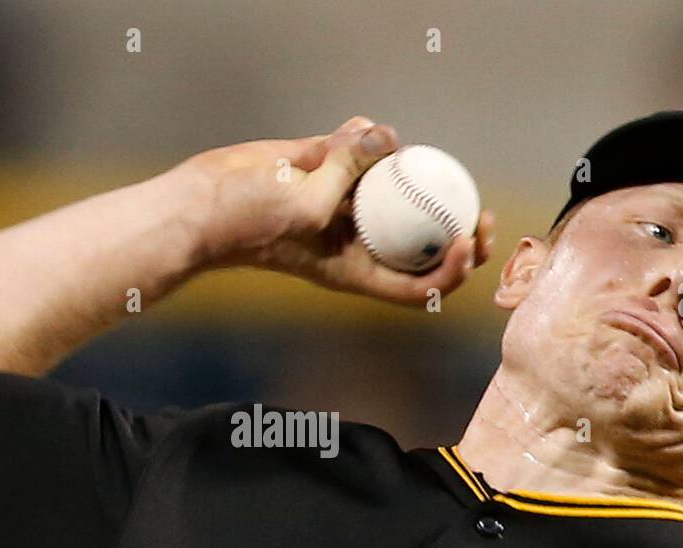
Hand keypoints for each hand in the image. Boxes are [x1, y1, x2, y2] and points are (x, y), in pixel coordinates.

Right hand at [180, 116, 494, 306]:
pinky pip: (359, 154)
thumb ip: (347, 169)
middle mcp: (356, 242)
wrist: (202, 203)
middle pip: (421, 241)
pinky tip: (356, 125)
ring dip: (402, 167)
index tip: (466, 238)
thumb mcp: (303, 202)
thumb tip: (386, 135)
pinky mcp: (325, 173)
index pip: (419, 286)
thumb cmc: (247, 223)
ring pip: (394, 190)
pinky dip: (364, 137)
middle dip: (456, 226)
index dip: (453, 270)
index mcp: (356, 269)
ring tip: (391, 145)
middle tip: (480, 208)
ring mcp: (342, 206)